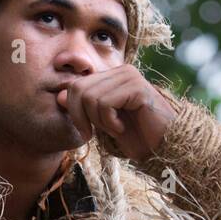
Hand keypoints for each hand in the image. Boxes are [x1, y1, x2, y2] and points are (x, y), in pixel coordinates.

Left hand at [55, 65, 177, 162]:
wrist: (162, 148)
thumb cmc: (135, 137)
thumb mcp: (102, 124)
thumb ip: (83, 109)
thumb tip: (58, 96)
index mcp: (112, 77)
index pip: (76, 85)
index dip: (73, 111)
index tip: (86, 132)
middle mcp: (120, 71)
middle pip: (78, 88)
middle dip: (82, 117)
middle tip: (97, 132)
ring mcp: (129, 76)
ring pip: (90, 97)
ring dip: (99, 122)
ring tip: (115, 129)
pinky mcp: (136, 87)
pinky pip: (105, 103)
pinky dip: (109, 122)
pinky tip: (122, 128)